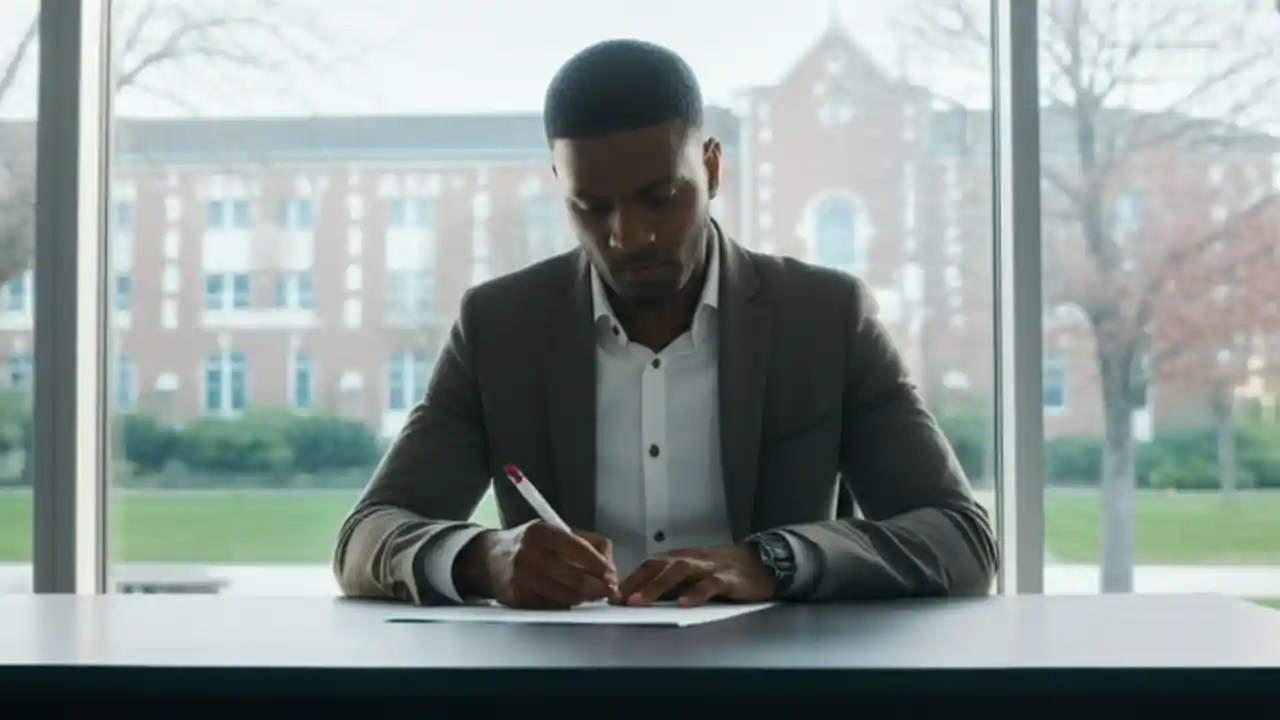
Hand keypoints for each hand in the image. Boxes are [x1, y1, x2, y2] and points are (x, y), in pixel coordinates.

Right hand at [455, 521, 618, 608]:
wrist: (489, 558)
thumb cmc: (530, 544)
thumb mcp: (555, 531)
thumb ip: (587, 542)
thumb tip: (610, 562)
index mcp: (540, 532)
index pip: (577, 548)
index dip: (598, 564)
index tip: (612, 573)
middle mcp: (528, 554)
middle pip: (573, 577)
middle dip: (597, 586)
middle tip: (609, 590)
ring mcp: (521, 578)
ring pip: (564, 595)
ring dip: (584, 597)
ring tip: (594, 594)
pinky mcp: (517, 598)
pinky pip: (551, 605)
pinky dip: (567, 604)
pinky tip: (573, 599)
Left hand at [615, 545, 776, 607]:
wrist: (761, 563)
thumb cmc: (722, 570)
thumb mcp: (693, 575)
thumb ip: (671, 584)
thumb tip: (639, 597)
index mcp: (679, 558)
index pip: (648, 565)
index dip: (629, 579)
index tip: (611, 596)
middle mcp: (689, 559)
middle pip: (657, 564)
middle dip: (635, 581)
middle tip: (618, 599)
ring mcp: (708, 567)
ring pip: (678, 571)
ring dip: (656, 585)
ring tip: (640, 601)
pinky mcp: (727, 579)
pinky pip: (708, 585)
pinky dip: (694, 594)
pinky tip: (683, 604)